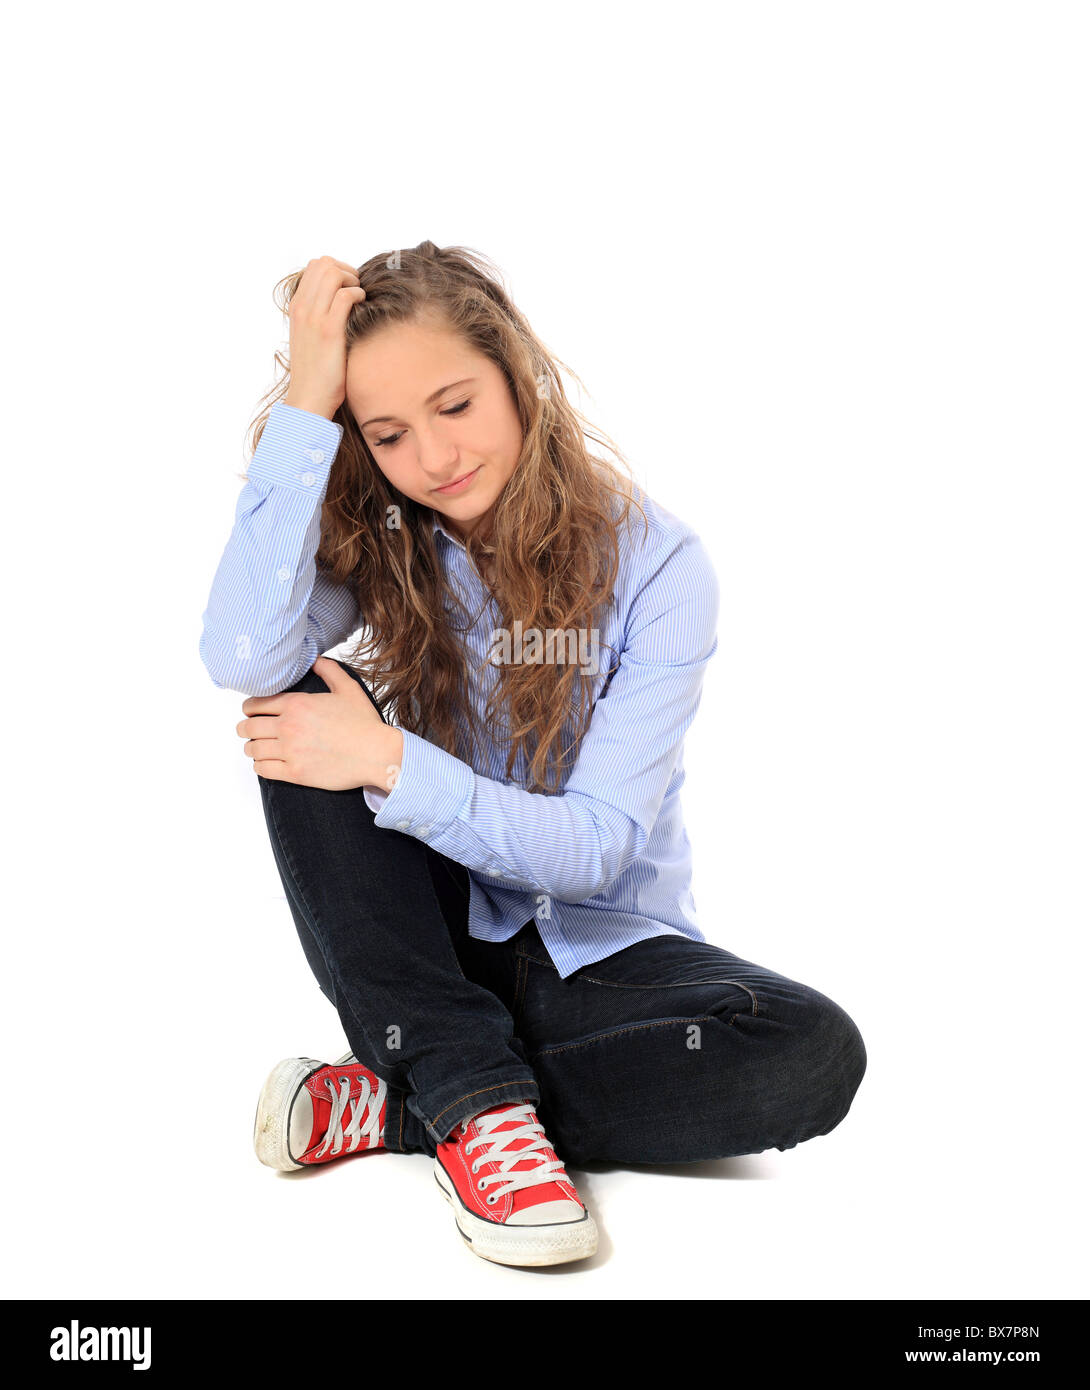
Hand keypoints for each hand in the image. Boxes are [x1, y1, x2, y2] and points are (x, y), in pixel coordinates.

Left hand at [236, 657, 395, 790]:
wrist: (376, 753)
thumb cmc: (364, 723)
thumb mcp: (348, 689)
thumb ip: (329, 671)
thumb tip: (316, 661)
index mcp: (297, 704)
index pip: (256, 704)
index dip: (249, 708)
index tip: (250, 712)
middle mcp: (289, 726)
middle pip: (248, 727)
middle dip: (245, 728)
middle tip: (247, 730)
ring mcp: (290, 751)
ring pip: (253, 749)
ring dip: (251, 747)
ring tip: (255, 748)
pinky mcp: (295, 773)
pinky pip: (263, 769)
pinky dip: (259, 765)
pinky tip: (264, 763)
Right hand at [281, 256, 366, 419]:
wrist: (308, 398)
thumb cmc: (315, 372)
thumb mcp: (309, 337)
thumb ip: (317, 316)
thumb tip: (339, 301)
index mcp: (297, 307)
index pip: (314, 266)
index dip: (337, 269)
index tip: (349, 288)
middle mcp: (302, 308)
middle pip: (323, 263)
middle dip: (347, 270)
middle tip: (357, 291)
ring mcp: (313, 318)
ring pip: (332, 273)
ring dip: (353, 281)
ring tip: (359, 299)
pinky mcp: (328, 331)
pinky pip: (345, 296)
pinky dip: (358, 296)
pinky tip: (362, 308)